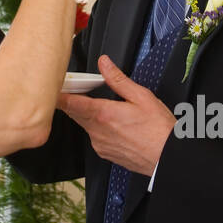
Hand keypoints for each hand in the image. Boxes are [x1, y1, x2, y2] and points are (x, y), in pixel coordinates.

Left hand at [56, 55, 176, 175]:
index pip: (69, 102)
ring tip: (100, 106)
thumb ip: (118, 79)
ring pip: (84, 125)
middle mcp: (97, 131)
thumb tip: (104, 63)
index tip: (55, 86)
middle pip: (73, 113)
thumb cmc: (159, 130)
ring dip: (87, 114)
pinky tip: (112, 124)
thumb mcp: (141, 97)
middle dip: (72, 101)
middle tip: (76, 89)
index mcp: (103, 114)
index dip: (59, 94)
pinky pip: (94, 137)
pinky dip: (97, 128)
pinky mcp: (105, 153)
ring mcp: (100, 144)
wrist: (168, 158)